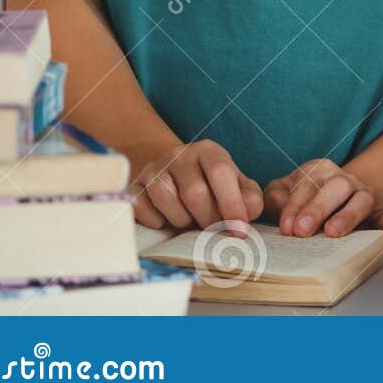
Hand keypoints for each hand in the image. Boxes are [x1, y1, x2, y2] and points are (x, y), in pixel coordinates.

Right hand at [130, 139, 263, 231]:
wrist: (172, 176)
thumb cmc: (211, 187)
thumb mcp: (236, 186)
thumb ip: (249, 198)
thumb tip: (246, 217)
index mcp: (208, 151)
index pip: (220, 172)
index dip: (231, 204)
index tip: (239, 231)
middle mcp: (179, 155)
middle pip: (193, 191)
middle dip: (207, 219)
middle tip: (212, 230)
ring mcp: (153, 169)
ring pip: (165, 198)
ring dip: (181, 221)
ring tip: (189, 223)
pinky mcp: (133, 186)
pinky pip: (140, 207)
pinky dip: (155, 221)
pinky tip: (165, 222)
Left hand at [264, 158, 382, 237]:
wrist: (335, 201)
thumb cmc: (302, 200)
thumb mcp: (284, 191)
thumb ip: (275, 196)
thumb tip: (278, 206)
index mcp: (318, 170)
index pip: (307, 184)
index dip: (295, 206)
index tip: (286, 228)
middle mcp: (343, 179)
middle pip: (336, 187)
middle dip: (318, 208)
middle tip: (302, 230)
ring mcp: (363, 193)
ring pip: (362, 199)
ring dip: (347, 216)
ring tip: (333, 232)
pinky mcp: (378, 210)